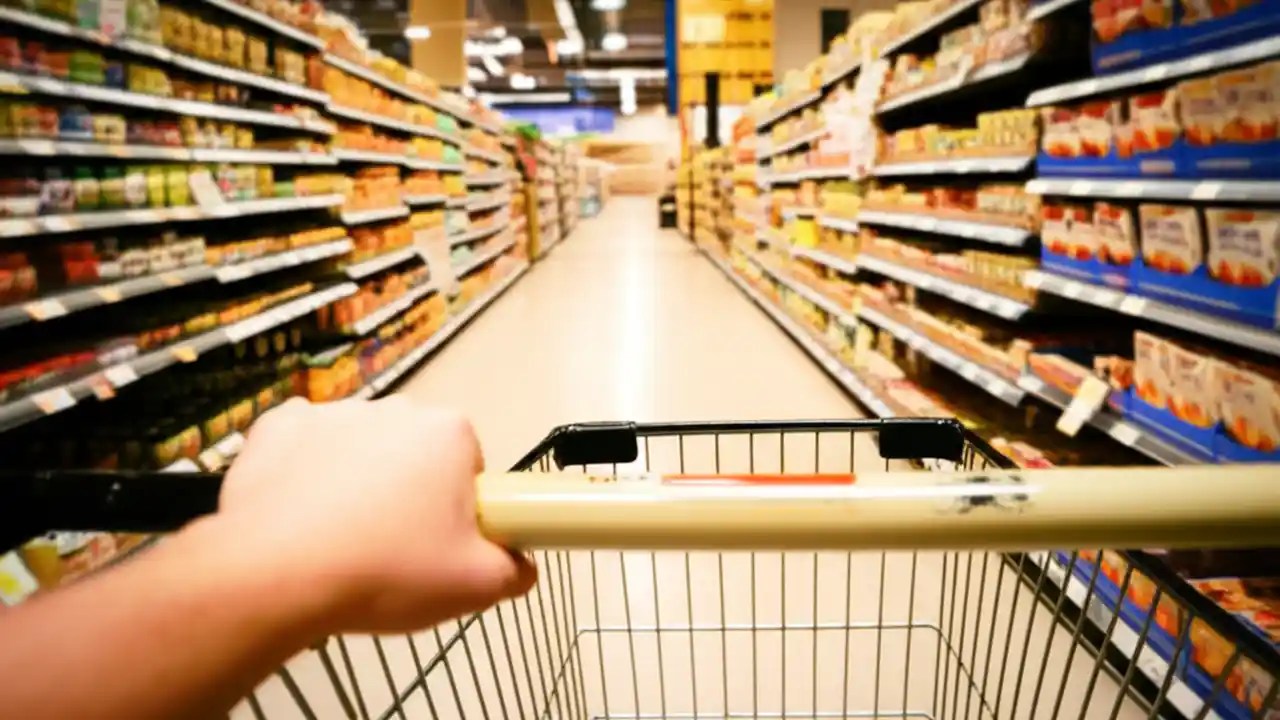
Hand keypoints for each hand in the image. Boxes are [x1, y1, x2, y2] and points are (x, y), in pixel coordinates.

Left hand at [209, 397, 536, 633]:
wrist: (275, 576)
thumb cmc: (384, 571)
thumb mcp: (474, 586)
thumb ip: (514, 571)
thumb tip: (521, 567)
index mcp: (450, 432)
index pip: (470, 467)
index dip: (458, 509)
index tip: (437, 544)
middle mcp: (394, 408)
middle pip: (416, 453)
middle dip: (410, 491)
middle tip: (393, 549)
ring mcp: (331, 412)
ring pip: (360, 449)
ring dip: (357, 481)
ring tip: (340, 541)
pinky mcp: (277, 427)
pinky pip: (303, 445)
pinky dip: (303, 471)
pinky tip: (298, 513)